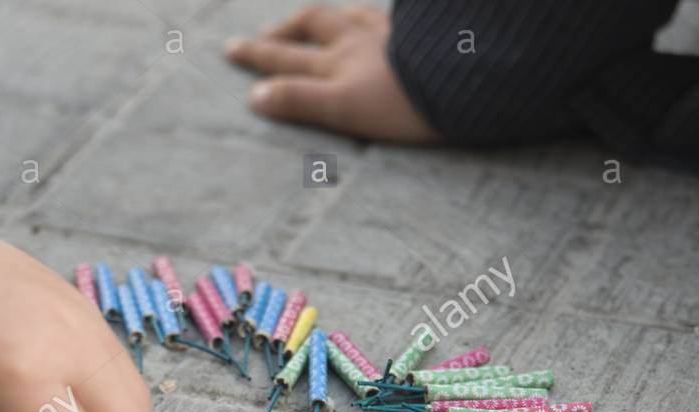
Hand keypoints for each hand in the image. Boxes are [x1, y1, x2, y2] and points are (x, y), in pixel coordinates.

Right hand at [225, 5, 437, 143]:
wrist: (469, 82)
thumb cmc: (407, 103)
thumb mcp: (344, 109)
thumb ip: (299, 101)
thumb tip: (255, 96)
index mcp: (339, 61)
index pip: (287, 56)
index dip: (258, 54)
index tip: (230, 50)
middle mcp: (362, 40)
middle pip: (314, 26)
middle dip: (284, 31)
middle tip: (264, 35)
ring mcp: (394, 34)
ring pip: (355, 16)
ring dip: (334, 18)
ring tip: (327, 21)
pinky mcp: (426, 38)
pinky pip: (393, 21)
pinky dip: (378, 19)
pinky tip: (384, 23)